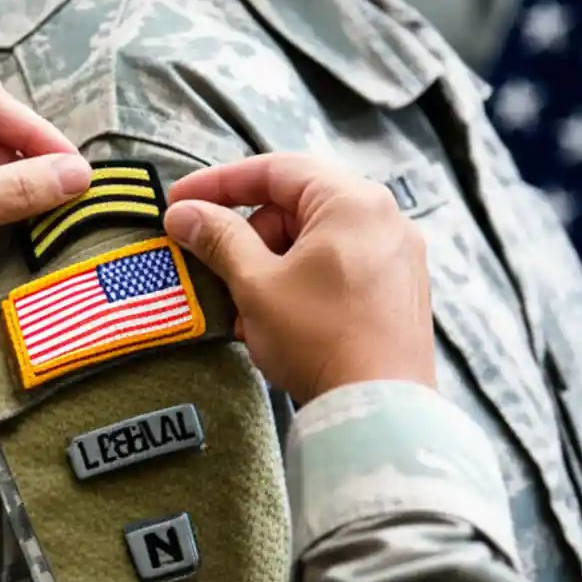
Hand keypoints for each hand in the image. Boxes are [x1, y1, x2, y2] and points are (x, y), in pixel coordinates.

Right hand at [164, 153, 434, 402]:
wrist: (379, 411)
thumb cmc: (321, 340)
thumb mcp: (255, 284)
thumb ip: (218, 239)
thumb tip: (184, 213)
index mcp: (353, 202)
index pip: (275, 170)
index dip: (219, 184)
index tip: (181, 201)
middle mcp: (385, 219)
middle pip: (296, 206)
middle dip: (247, 236)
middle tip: (212, 266)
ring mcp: (398, 257)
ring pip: (315, 241)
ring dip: (269, 266)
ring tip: (243, 309)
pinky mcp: (399, 293)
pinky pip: (338, 269)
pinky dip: (300, 283)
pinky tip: (275, 320)